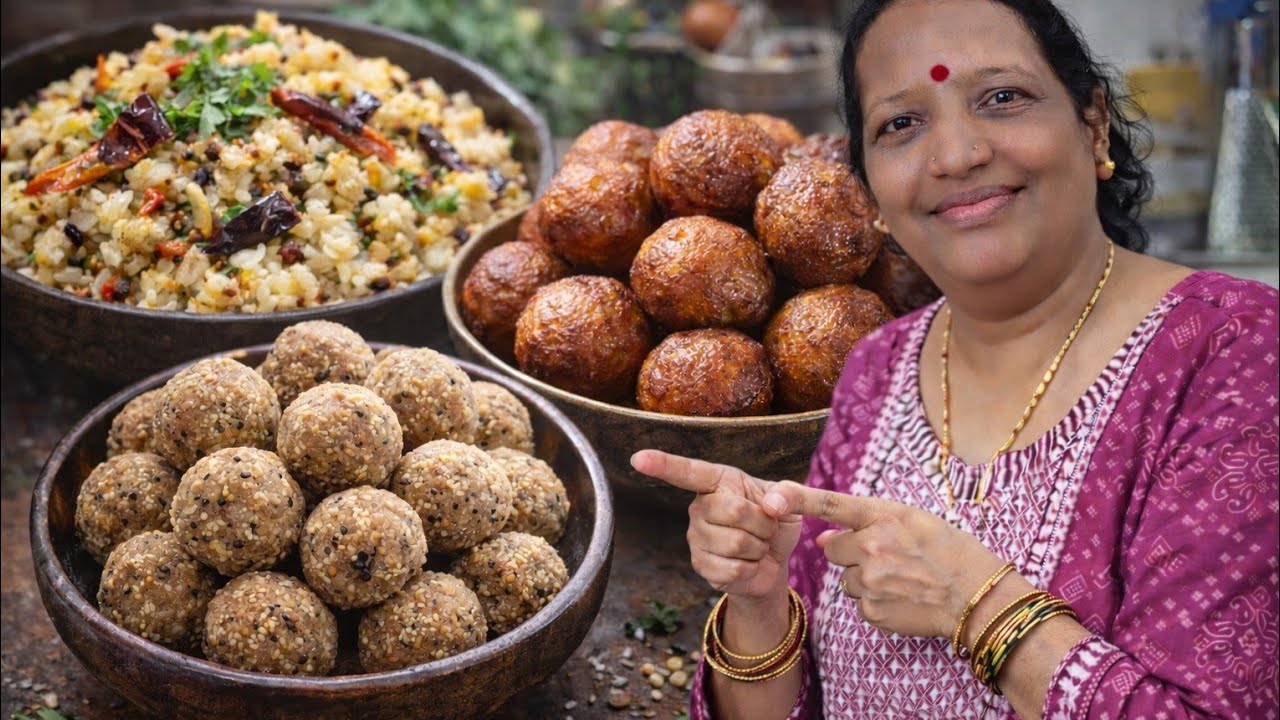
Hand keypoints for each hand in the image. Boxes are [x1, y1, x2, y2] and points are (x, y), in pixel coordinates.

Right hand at [630, 450, 801, 601]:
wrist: (773, 561)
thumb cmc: (776, 521)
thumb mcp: (790, 501)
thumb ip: (789, 494)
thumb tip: (773, 505)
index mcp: (718, 481)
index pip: (688, 472)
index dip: (663, 464)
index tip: (638, 459)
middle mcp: (700, 505)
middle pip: (732, 510)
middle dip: (763, 523)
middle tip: (766, 527)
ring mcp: (696, 535)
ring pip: (735, 543)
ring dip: (758, 548)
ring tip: (756, 545)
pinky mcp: (700, 563)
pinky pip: (732, 568)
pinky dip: (752, 569)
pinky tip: (748, 563)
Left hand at [765, 481, 1005, 638]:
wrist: (978, 596)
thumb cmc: (949, 551)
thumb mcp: (913, 520)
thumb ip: (866, 523)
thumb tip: (823, 539)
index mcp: (884, 516)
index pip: (831, 504)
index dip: (797, 499)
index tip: (771, 497)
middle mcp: (872, 546)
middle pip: (833, 548)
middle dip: (851, 552)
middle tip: (889, 555)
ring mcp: (870, 581)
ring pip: (845, 578)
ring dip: (862, 578)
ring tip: (901, 578)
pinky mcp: (872, 611)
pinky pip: (858, 602)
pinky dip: (874, 601)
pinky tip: (902, 597)